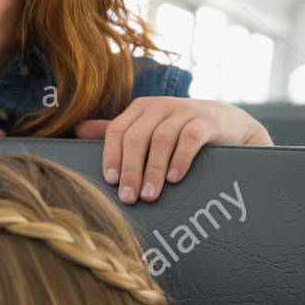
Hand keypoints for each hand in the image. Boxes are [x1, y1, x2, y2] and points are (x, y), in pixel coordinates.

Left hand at [76, 98, 271, 203]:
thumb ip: (117, 131)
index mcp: (140, 109)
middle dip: (131, 170)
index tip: (111, 183)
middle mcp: (159, 105)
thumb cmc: (179, 131)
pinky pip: (189, 138)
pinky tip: (174, 178)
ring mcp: (184, 110)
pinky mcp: (206, 120)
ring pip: (161, 140)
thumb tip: (78, 130)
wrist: (227, 124)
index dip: (111, 157)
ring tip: (150, 195)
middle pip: (136, 138)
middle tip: (129, 198)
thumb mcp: (148, 128)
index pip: (116, 131)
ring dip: (153, 170)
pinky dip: (180, 159)